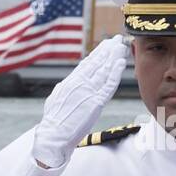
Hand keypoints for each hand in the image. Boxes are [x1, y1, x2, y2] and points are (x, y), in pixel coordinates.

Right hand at [32, 36, 127, 167]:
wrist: (53, 135)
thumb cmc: (53, 121)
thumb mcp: (55, 99)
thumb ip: (63, 89)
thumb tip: (65, 84)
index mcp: (70, 82)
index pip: (87, 64)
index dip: (97, 54)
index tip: (105, 45)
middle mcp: (80, 83)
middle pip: (97, 63)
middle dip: (108, 50)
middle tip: (117, 39)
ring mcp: (88, 92)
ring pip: (104, 71)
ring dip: (114, 57)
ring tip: (122, 46)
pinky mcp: (95, 102)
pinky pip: (109, 85)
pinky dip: (115, 73)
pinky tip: (121, 63)